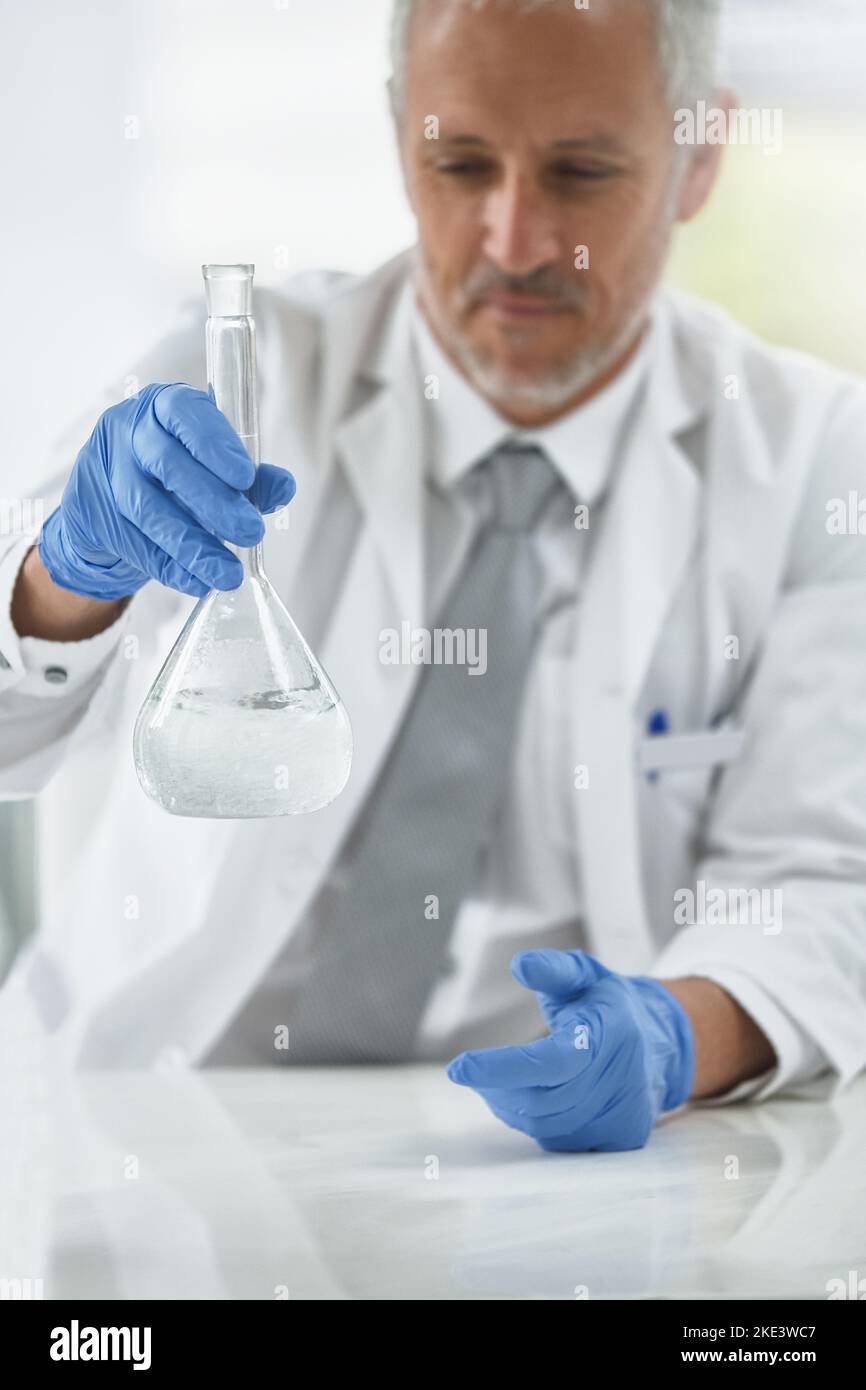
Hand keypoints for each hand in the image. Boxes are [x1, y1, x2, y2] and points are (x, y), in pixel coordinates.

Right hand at [38, 382, 295, 599]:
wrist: (108, 502)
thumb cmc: (172, 476)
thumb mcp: (212, 469)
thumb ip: (250, 478)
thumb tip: (283, 486)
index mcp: (162, 407)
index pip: (184, 413)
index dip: (215, 445)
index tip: (246, 478)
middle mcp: (128, 431)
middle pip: (169, 465)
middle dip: (215, 502)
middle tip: (251, 532)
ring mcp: (105, 472)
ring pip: (149, 510)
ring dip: (194, 546)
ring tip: (229, 573)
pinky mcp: (91, 514)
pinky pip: (135, 544)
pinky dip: (171, 568)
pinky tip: (198, 582)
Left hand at [447, 949, 694, 1151]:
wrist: (658, 1042)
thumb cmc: (607, 1004)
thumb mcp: (583, 974)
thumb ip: (552, 968)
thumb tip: (520, 965)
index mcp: (610, 1033)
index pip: (549, 1061)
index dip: (501, 1068)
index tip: (459, 1068)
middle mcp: (622, 1078)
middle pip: (542, 1099)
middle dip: (497, 1086)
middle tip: (473, 1071)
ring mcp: (625, 1113)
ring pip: (548, 1125)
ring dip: (512, 1106)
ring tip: (500, 1081)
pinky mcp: (623, 1136)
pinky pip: (562, 1139)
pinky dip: (536, 1121)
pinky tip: (534, 1097)